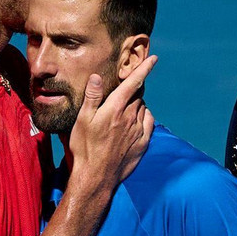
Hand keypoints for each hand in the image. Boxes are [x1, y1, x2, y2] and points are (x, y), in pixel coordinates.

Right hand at [68, 55, 156, 190]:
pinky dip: (144, 117)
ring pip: (142, 108)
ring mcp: (138, 131)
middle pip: (138, 95)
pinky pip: (148, 123)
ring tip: (123, 110)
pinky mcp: (142, 144)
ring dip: (136, 104)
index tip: (154, 58)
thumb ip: (92, 97)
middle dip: (133, 89)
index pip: (133, 83)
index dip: (144, 69)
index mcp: (115, 109)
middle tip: (123, 92)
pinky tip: (136, 120)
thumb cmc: (85, 148)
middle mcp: (130, 118)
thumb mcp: (82, 121)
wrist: (96, 177)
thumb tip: (96, 76)